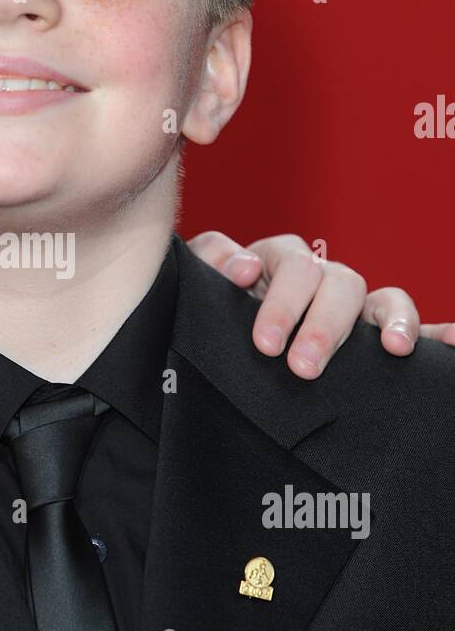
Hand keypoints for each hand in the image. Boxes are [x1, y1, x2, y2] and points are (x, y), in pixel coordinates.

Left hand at [187, 231, 454, 379]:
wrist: (207, 351)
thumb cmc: (208, 319)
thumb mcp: (200, 295)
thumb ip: (210, 268)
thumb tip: (241, 268)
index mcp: (275, 265)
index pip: (287, 263)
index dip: (278, 292)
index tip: (262, 332)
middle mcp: (318, 280)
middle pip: (334, 282)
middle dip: (321, 324)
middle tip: (301, 367)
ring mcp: (351, 308)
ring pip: (379, 298)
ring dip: (391, 321)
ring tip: (393, 350)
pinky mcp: (376, 336)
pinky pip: (416, 328)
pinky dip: (436, 333)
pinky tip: (452, 340)